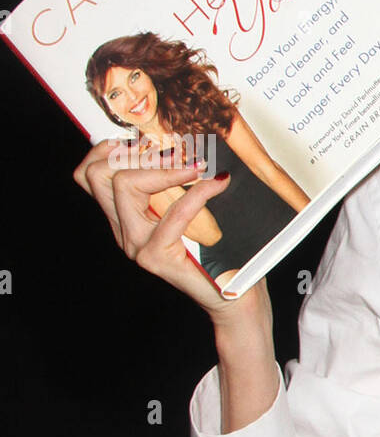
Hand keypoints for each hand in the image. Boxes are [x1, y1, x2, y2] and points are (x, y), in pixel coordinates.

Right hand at [72, 137, 249, 325]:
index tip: (144, 140)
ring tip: (197, 166)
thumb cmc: (217, 252)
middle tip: (176, 152)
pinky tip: (216, 185)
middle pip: (99, 174)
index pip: (90, 174)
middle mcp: (124, 231)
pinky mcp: (156, 257)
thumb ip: (176, 187)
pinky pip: (173, 213)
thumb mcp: (190, 211)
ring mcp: (136, 245)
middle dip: (137, 153)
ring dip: (164, 168)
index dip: (108, 149)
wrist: (232, 296)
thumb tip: (182, 144)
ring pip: (124, 186)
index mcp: (125, 218)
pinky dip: (197, 193)